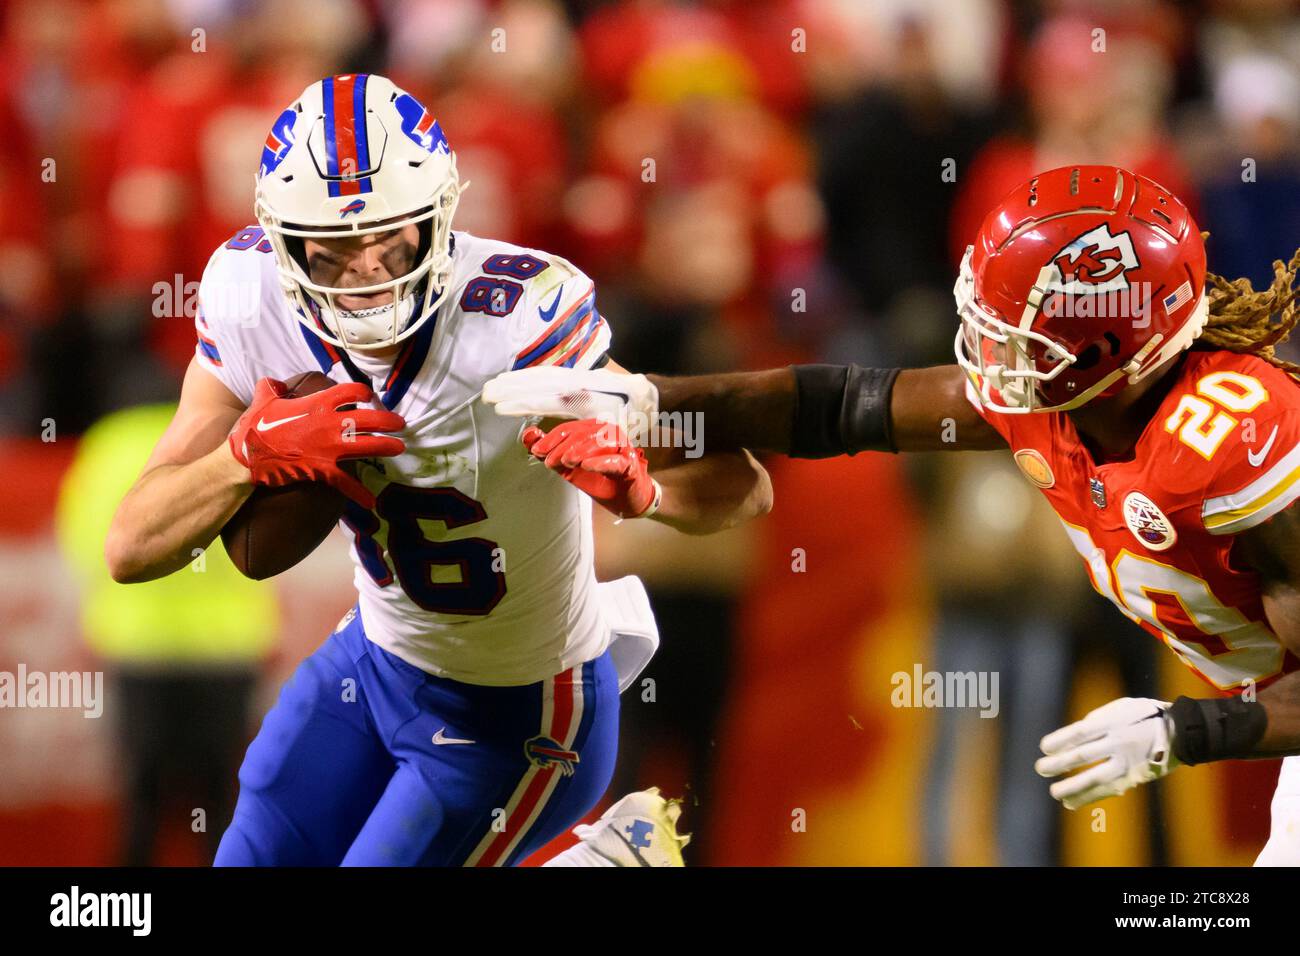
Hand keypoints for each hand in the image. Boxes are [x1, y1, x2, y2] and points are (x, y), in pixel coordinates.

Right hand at [229, 378, 405, 506]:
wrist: (247, 456)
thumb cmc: (255, 426)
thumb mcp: (263, 399)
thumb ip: (271, 387)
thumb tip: (273, 382)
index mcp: (317, 404)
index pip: (350, 391)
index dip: (363, 392)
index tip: (369, 396)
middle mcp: (329, 424)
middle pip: (367, 419)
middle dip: (387, 421)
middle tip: (400, 424)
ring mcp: (328, 448)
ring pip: (366, 446)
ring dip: (385, 447)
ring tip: (399, 447)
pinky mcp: (323, 469)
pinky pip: (346, 482)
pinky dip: (359, 493)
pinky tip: (372, 502)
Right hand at [483, 367, 658, 442]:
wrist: (651, 397)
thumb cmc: (635, 423)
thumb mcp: (620, 440)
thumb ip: (600, 450)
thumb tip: (578, 463)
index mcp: (589, 402)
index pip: (548, 401)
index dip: (522, 403)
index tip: (499, 408)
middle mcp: (581, 384)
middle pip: (539, 382)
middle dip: (511, 387)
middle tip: (485, 393)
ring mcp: (580, 376)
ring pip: (543, 374)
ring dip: (516, 378)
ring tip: (493, 384)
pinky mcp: (579, 374)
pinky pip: (550, 372)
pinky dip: (530, 374)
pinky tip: (515, 378)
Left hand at [521, 419, 659, 518]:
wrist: (626, 499)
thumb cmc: (600, 478)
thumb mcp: (569, 467)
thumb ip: (549, 451)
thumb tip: (528, 435)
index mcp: (593, 429)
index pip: (569, 429)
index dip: (551, 439)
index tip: (537, 451)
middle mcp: (608, 433)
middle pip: (582, 433)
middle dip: (562, 447)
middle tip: (548, 461)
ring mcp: (621, 447)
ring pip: (599, 441)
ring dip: (580, 451)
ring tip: (565, 461)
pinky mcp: (631, 464)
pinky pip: (616, 460)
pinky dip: (601, 462)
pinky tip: (586, 466)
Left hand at [1035, 697, 1179, 809]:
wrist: (1181, 732)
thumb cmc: (1144, 716)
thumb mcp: (1121, 708)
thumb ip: (1097, 719)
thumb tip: (1072, 737)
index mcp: (1113, 722)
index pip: (1080, 732)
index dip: (1059, 740)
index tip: (1043, 747)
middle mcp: (1118, 742)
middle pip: (1083, 755)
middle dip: (1059, 764)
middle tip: (1040, 768)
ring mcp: (1127, 762)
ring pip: (1096, 777)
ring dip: (1072, 787)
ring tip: (1054, 792)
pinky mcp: (1134, 777)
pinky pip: (1108, 789)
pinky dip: (1088, 797)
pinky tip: (1070, 802)